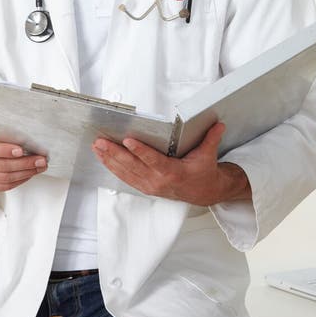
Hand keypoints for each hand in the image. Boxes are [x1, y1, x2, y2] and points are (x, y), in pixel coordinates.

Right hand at [0, 126, 46, 193]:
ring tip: (39, 167)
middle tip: (40, 160)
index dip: (6, 150)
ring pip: (6, 178)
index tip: (21, 150)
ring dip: (26, 173)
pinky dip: (20, 181)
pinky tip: (29, 174)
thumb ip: (6, 134)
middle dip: (25, 163)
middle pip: (3, 166)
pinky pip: (5, 187)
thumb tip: (29, 139)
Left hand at [92, 122, 250, 204]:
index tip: (127, 140)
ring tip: (97, 147)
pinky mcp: (145, 187)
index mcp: (173, 173)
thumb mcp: (208, 155)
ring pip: (126, 173)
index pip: (153, 161)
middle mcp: (158, 181)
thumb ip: (211, 138)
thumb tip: (218, 124)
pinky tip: (104, 159)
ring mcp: (150, 186)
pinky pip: (126, 178)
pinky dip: (113, 168)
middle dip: (115, 153)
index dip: (139, 151)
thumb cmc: (203, 172)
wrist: (204, 192)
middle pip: (133, 167)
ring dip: (110, 160)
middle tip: (101, 142)